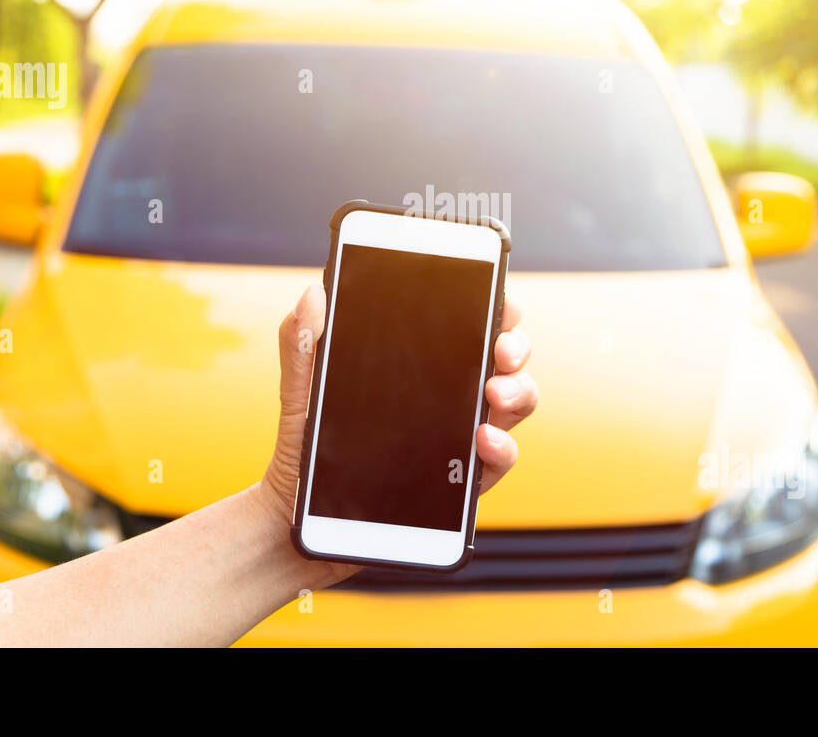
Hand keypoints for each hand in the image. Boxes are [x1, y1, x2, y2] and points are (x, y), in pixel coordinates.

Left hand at [258, 283, 538, 579]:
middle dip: (516, 347)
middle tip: (502, 350)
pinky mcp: (460, 485)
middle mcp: (446, 399)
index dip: (495, 310)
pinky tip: (484, 439)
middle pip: (503, 362)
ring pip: (513, 405)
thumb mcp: (299, 394)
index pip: (468, 328)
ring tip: (496, 393)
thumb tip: (313, 293)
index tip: (501, 302)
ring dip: (519, 391)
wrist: (298, 523)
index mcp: (417, 368)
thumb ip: (302, 344)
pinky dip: (503, 447)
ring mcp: (459, 441)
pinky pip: (498, 462)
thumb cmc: (304, 453)